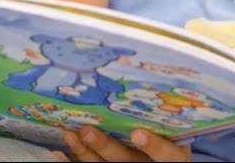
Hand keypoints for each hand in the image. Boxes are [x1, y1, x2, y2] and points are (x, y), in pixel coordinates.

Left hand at [57, 126, 190, 161]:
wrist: (162, 156)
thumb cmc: (169, 134)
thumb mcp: (174, 127)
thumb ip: (160, 113)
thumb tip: (140, 80)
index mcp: (172, 156)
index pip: (168, 155)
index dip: (154, 146)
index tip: (138, 134)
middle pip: (128, 162)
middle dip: (105, 147)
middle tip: (87, 131)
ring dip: (85, 152)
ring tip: (70, 134)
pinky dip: (74, 159)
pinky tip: (60, 150)